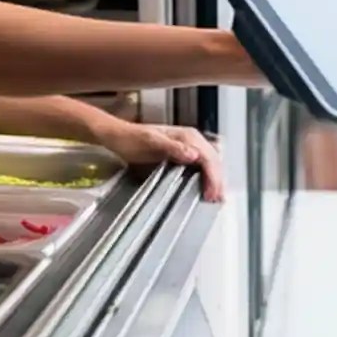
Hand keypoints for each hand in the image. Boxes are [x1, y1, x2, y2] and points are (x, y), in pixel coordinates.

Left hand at [90, 119, 224, 202]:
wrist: (118, 136)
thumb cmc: (132, 140)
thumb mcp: (150, 143)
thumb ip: (173, 148)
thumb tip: (194, 155)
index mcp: (187, 136)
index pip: (208, 157)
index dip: (213, 176)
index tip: (211, 194)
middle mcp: (191, 139)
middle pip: (213, 160)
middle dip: (218, 180)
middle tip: (217, 200)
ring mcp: (188, 145)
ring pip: (210, 162)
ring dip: (215, 178)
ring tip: (217, 197)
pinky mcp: (183, 152)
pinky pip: (202, 164)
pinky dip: (207, 176)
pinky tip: (207, 186)